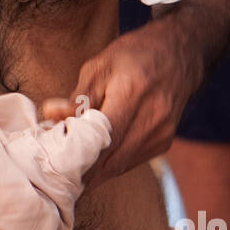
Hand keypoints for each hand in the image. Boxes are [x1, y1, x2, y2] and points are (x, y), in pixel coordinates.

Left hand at [40, 17, 199, 188]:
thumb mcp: (99, 66)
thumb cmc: (133, 56)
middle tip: (57, 175)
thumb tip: (51, 115)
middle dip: (82, 170)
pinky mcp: (164, 142)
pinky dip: (111, 164)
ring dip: (95, 171)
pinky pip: (131, 161)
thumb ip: (78, 97)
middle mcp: (152, 117)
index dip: (77, 155)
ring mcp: (162, 133)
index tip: (55, 165)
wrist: (178, 54)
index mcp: (132, 93)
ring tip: (70, 169)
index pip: (102, 137)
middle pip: (111, 158)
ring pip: (121, 165)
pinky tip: (94, 160)